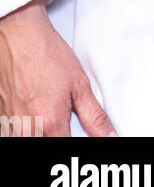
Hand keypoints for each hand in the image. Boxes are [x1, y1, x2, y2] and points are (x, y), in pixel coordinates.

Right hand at [0, 0, 117, 137]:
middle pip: (46, 145)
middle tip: (60, 120)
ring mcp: (9, 125)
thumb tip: (110, 136)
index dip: (77, 142)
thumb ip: (95, 116)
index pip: (67, 150)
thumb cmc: (46, 54)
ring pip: (28, 142)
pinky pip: (12, 135)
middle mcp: (27, 129)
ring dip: (39, 134)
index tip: (79, 134)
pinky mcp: (0, 120)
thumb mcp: (79, 84)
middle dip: (56, 136)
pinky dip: (25, 129)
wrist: (20, 36)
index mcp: (50, 123)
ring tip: (45, 113)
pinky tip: (31, 115)